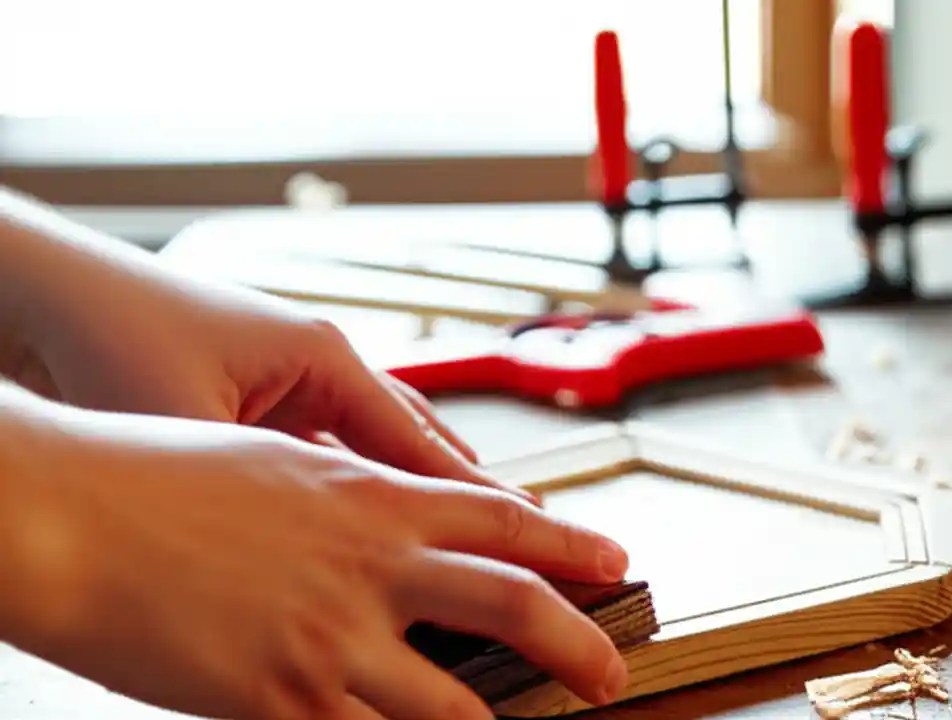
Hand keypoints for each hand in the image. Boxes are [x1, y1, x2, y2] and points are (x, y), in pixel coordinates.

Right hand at [10, 406, 628, 719]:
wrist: (73, 516)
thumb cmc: (165, 477)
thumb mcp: (287, 466)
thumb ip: (359, 500)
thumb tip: (407, 527)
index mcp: (375, 498)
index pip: (508, 521)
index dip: (575, 544)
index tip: (618, 564)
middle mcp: (371, 568)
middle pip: (516, 607)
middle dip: (581, 646)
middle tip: (613, 672)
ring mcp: (330, 642)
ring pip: (455, 706)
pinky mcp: (279, 703)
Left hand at [21, 236, 533, 502]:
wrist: (39, 294)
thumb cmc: (108, 335)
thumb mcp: (189, 429)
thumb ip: (258, 494)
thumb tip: (307, 568)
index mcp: (322, 356)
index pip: (420, 441)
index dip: (476, 495)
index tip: (531, 530)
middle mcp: (317, 365)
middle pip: (415, 439)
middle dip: (463, 492)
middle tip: (519, 537)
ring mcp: (287, 384)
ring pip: (374, 449)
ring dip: (411, 493)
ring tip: (459, 537)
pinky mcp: (254, 404)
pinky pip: (326, 457)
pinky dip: (354, 492)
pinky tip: (361, 530)